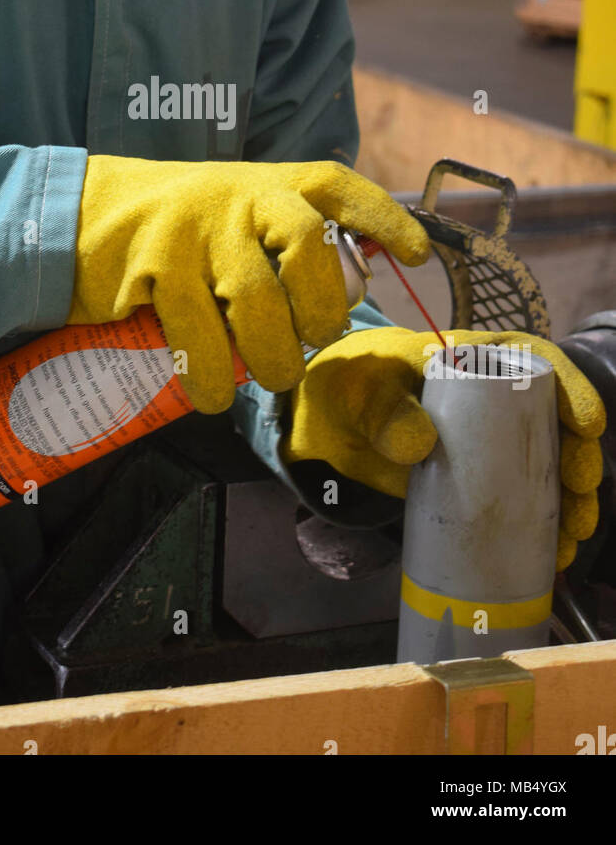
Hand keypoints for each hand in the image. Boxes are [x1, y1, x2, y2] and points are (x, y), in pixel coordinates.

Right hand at [66, 156, 429, 412]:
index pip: (337, 187)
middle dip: (321, 309)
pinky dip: (212, 377)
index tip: (418, 255)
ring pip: (256, 299)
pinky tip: (211, 391)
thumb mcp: (235, 215)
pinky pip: (198, 334)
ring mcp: (195, 229)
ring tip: (270, 375)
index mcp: (269, 185)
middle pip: (306, 246)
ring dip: (271, 355)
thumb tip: (345, 293)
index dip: (382, 218)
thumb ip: (282, 244)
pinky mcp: (154, 265)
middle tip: (315, 342)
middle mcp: (238, 198)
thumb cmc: (176, 228)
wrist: (81, 211)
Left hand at [281, 327, 605, 570]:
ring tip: (576, 533)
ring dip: (570, 499)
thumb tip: (418, 444)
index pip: (535, 360)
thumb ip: (384, 411)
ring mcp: (489, 442)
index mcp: (472, 358)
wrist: (325, 424)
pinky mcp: (479, 480)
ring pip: (546, 465)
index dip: (571, 388)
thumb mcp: (362, 389)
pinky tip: (556, 553)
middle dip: (577, 456)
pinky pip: (522, 500)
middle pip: (553, 421)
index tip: (587, 424)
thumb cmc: (350, 386)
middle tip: (580, 490)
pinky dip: (544, 526)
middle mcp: (493, 398)